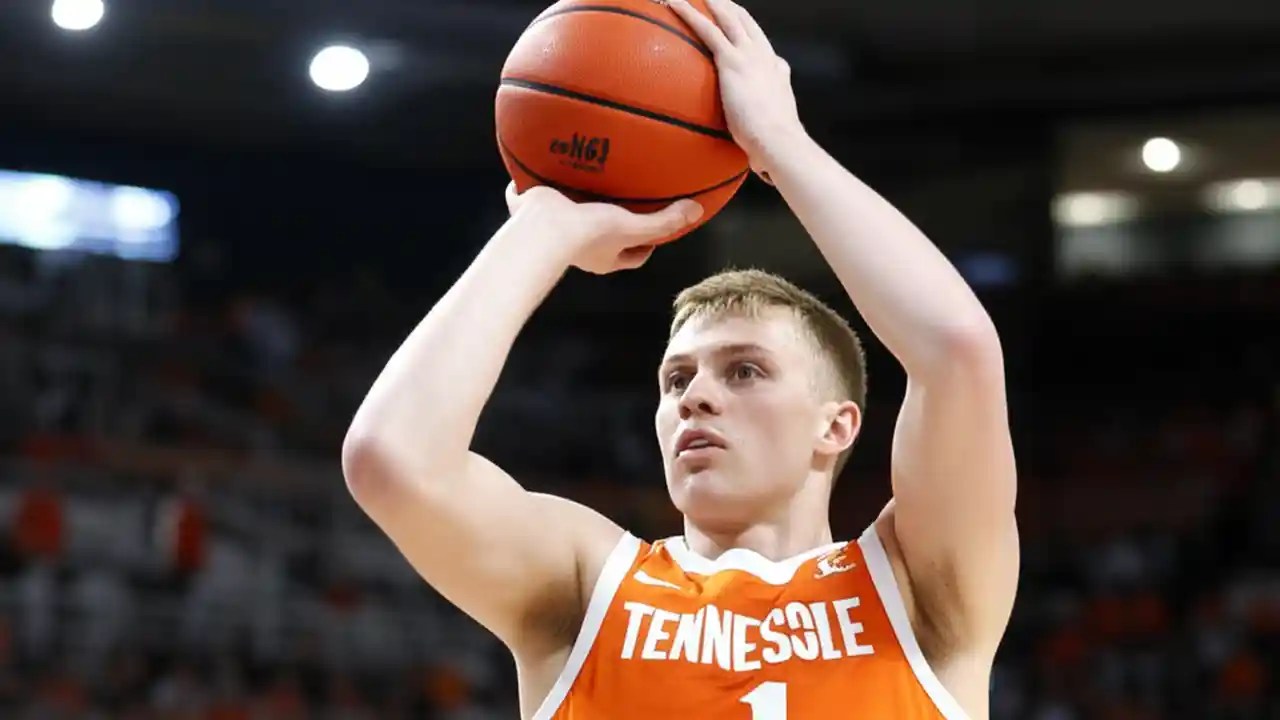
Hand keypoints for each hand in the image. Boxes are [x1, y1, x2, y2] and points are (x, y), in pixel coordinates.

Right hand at [505, 183, 702, 274]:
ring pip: (570, 217)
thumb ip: (664, 221)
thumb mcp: (633, 227)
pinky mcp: (531, 212)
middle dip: (612, 223)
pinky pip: (534, 197)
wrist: (544, 228)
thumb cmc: (589, 232)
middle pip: (603, 237)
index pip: (632, 257)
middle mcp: (580, 248)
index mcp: (604, 257)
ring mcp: (554, 231)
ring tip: (587, 178)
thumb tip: (696, 211)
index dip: (646, 246)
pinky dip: (536, 185)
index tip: (656, 234)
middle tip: (624, 204)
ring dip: (578, 202)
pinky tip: (545, 161)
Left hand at [668, 0, 802, 183]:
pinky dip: (688, 13)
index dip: (747, 31)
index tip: (735, 25)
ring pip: (727, 17)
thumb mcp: (768, 135)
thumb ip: (758, 134)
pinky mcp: (733, 61)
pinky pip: (706, 29)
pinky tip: (671, 3)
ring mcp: (750, 55)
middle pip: (744, 22)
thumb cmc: (772, 148)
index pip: (759, 44)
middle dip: (728, 8)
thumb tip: (755, 155)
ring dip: (709, 1)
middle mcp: (765, 56)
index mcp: (775, 71)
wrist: (778, 142)